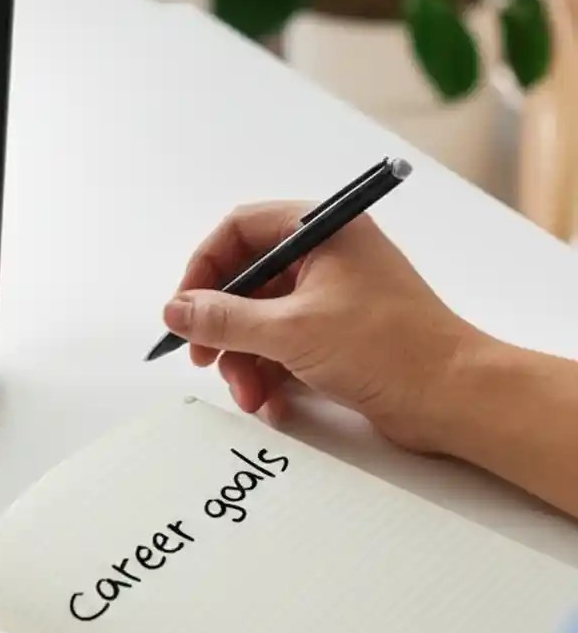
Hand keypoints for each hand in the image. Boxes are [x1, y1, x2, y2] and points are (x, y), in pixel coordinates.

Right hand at [166, 201, 484, 452]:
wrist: (456, 398)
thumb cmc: (390, 348)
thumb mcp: (290, 331)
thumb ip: (224, 319)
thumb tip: (176, 310)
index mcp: (322, 231)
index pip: (240, 231)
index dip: (204, 269)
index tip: (184, 308)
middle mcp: (327, 256)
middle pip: (247, 280)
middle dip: (223, 325)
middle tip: (204, 357)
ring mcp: (333, 296)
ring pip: (262, 319)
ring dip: (245, 358)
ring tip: (247, 393)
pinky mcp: (340, 335)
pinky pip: (285, 345)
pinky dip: (270, 372)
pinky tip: (270, 401)